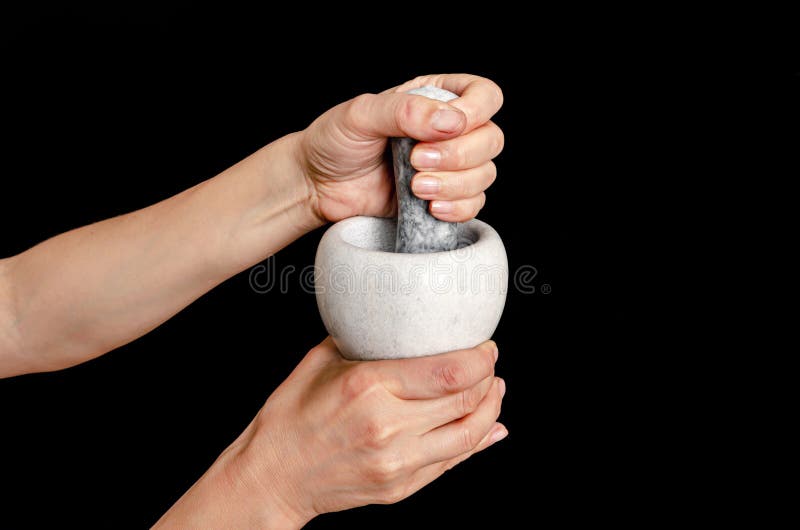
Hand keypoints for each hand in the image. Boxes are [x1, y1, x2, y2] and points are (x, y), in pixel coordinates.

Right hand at [154, 338, 506, 527]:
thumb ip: (364, 339)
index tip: (485, 345)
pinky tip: (489, 425)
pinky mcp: (400, 487)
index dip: (480, 357)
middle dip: (489, 377)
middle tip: (489, 361)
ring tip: (495, 390)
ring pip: (468, 434)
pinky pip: (452, 463)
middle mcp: (388, 426)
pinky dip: (478, 441)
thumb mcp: (321, 362)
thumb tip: (400, 320)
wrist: (272, 475)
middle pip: (465, 400)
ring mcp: (396, 462)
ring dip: (490, 408)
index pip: (449, 372)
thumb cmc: (291, 414)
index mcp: (368, 386)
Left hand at [298, 74, 503, 222]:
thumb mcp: (361, 114)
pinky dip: (457, 208)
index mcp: (435, 98)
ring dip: (455, 185)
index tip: (448, 127)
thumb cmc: (334, 142)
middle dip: (459, 155)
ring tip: (415, 187)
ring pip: (485, 174)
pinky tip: (430, 209)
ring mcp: (449, 167)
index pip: (485, 96)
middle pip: (492, 139)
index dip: (477, 112)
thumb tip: (451, 121)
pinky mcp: (443, 198)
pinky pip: (473, 205)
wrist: (317, 185)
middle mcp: (448, 131)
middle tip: (416, 162)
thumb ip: (404, 110)